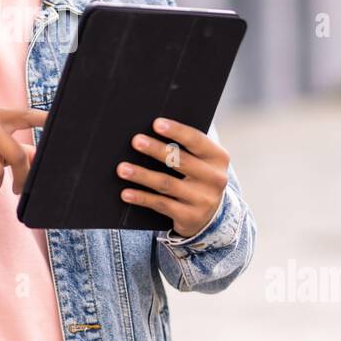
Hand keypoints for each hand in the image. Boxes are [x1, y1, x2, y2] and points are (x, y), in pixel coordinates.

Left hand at [115, 117, 228, 237]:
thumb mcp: (201, 161)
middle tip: (136, 141)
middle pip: (180, 161)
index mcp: (218, 157)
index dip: (176, 131)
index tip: (156, 123)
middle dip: (156, 150)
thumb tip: (149, 132)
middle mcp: (215, 179)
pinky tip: (126, 193)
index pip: (196, 140)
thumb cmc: (197, 176)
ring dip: (142, 175)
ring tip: (122, 168)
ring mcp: (203, 200)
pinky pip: (161, 205)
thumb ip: (185, 147)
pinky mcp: (190, 217)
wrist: (210, 215)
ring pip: (166, 184)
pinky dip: (142, 198)